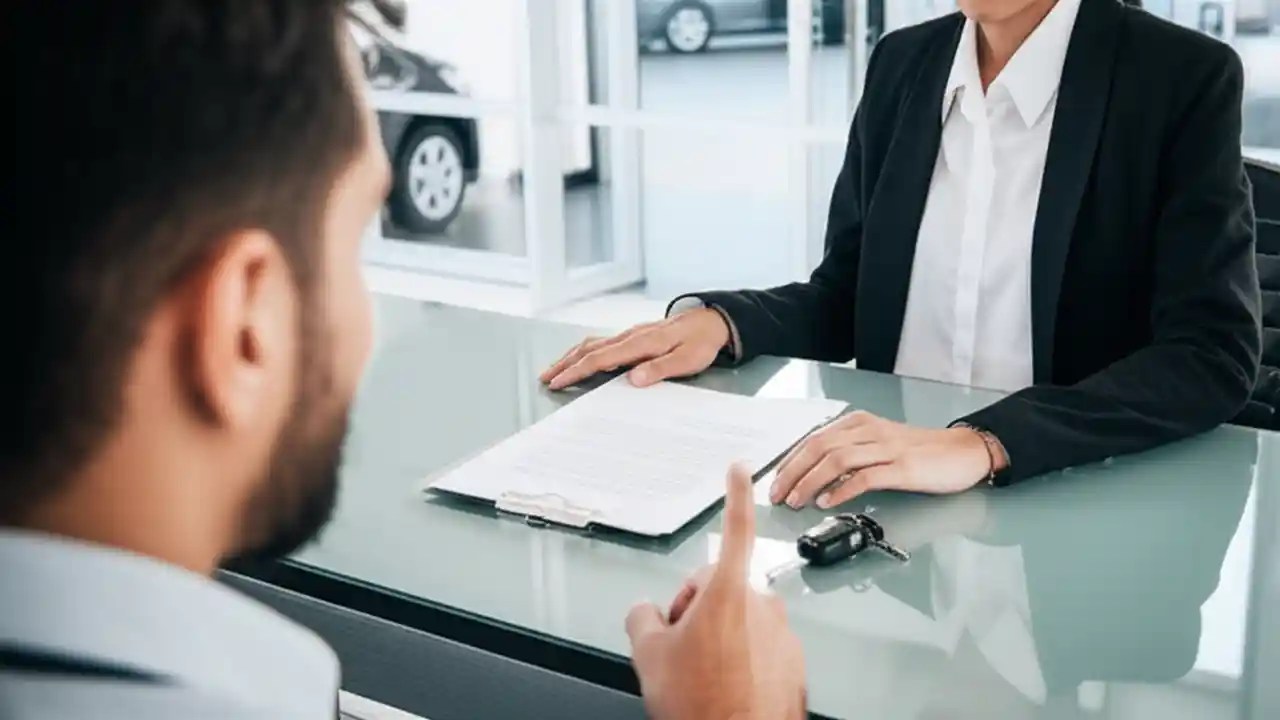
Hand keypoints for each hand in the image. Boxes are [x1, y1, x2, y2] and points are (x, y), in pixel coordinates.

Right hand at [540, 308, 729, 389]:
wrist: (712, 322)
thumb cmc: (701, 343)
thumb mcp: (688, 360)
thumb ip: (660, 369)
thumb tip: (633, 379)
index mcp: (640, 343)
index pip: (600, 358)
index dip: (576, 371)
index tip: (558, 382)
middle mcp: (630, 336)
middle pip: (589, 349)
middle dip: (565, 364)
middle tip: (545, 378)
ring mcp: (631, 334)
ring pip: (593, 343)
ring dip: (571, 357)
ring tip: (554, 370)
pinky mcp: (634, 336)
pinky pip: (602, 342)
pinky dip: (585, 351)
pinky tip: (580, 358)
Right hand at [626, 465, 806, 719]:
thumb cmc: (702, 704)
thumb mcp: (648, 655)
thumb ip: (641, 618)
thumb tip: (644, 611)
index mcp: (726, 594)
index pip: (734, 530)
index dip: (735, 495)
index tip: (742, 469)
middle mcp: (760, 606)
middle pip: (720, 587)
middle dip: (697, 609)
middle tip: (680, 645)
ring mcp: (780, 634)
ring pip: (740, 618)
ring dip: (719, 635)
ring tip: (703, 674)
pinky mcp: (791, 659)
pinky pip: (759, 644)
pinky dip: (741, 657)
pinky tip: (724, 684)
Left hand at [770, 412, 1004, 509]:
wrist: (962, 452)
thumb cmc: (919, 452)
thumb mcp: (877, 444)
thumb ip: (848, 453)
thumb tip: (812, 475)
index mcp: (858, 423)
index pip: (813, 439)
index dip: (789, 462)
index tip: (775, 483)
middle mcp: (869, 431)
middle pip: (819, 447)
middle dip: (793, 473)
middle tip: (779, 496)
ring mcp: (887, 448)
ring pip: (837, 460)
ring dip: (811, 482)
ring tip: (797, 501)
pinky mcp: (903, 468)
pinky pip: (866, 477)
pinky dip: (842, 490)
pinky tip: (828, 502)